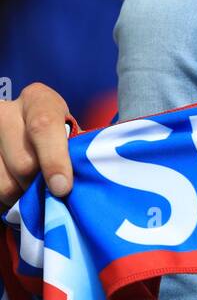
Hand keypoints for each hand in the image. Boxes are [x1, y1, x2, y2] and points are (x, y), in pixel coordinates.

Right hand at [0, 84, 73, 205]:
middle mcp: (5, 112)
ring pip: (4, 183)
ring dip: (21, 195)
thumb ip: (78, 148)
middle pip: (23, 162)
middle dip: (40, 184)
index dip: (54, 160)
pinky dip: (7, 200)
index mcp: (36, 99)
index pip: (43, 125)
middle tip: (52, 187)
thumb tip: (85, 172)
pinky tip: (16, 189)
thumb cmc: (58, 137)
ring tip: (32, 187)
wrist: (23, 135)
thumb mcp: (70, 132)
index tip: (62, 187)